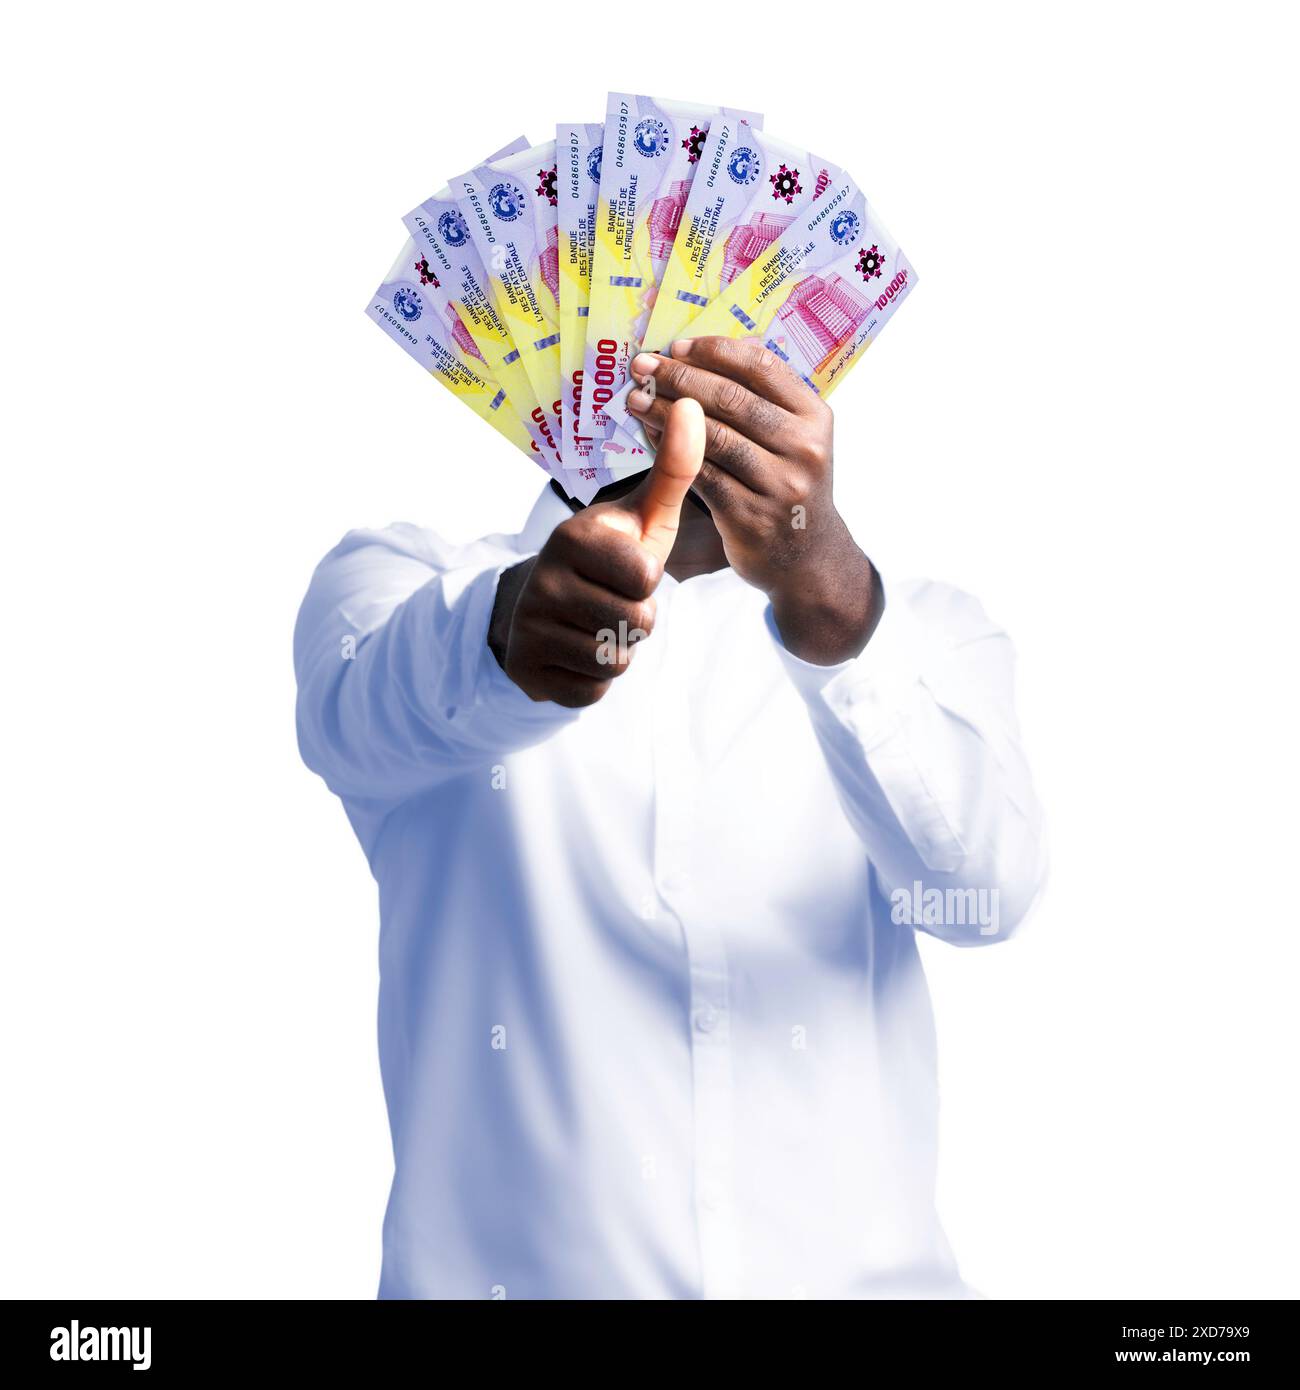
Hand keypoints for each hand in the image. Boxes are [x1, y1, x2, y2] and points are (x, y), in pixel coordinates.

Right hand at [490, 397, 705, 706]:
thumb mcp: (641, 517)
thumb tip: (690, 405)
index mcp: (574, 537)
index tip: (625, 567)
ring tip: (596, 625)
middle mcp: (545, 580)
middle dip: (637, 620)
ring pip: (615, 660)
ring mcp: (531, 628)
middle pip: (635, 624)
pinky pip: (592, 690)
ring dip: (618, 650)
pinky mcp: (529, 672)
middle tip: (612, 601)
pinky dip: (594, 678)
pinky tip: (576, 652)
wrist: (539, 609)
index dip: (646, 579)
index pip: (645, 577)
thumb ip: (673, 468)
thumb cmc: (607, 559)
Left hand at [627, 336, 881, 664]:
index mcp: (815, 416)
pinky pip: (701, 475)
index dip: (713, 351)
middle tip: (641, 367)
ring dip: (666, 413)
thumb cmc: (787, 484)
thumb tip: (716, 347)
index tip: (674, 348)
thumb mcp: (795, 437)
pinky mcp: (750, 517)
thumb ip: (763, 396)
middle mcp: (804, 448)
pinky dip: (670, 452)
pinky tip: (648, 436)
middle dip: (679, 377)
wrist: (806, 558)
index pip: (761, 367)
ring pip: (713, 437)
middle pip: (732, 398)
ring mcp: (780, 485)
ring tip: (635, 399)